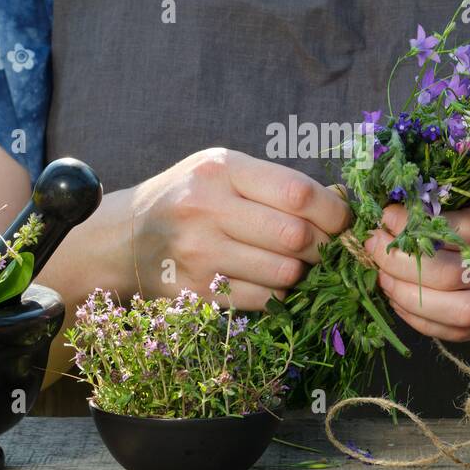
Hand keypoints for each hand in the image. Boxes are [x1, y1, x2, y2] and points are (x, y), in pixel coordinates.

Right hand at [131, 148, 350, 309]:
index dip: (333, 212)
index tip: (342, 222)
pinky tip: (269, 280)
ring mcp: (199, 252)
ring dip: (302, 273)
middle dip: (323, 247)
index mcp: (222, 169)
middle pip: (296, 236)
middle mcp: (207, 207)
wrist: (127, 238)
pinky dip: (278, 294)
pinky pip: (263, 299)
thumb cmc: (191, 198)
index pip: (298, 193)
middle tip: (325, 248)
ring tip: (295, 263)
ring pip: (284, 273)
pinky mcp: (196, 290)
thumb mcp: (227, 172)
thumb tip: (342, 200)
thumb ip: (279, 183)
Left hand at [364, 203, 469, 342]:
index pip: (461, 228)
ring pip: (451, 310)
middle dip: (400, 260)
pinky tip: (396, 298)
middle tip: (374, 244)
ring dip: (405, 293)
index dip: (417, 223)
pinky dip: (415, 318)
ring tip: (381, 274)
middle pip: (448, 273)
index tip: (388, 214)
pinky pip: (449, 332)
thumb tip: (396, 206)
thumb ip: (456, 208)